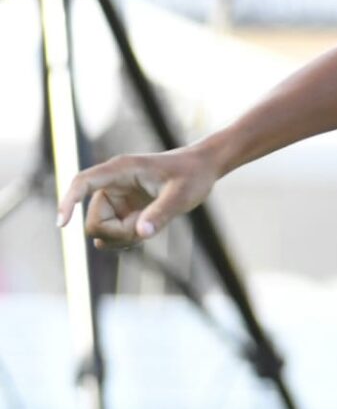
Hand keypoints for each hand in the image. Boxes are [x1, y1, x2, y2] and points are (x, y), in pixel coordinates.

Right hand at [56, 146, 219, 250]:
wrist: (202, 169)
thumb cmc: (193, 175)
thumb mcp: (182, 194)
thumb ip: (162, 213)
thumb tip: (141, 233)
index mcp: (121, 170)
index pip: (82, 182)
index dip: (67, 201)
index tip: (62, 224)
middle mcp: (112, 185)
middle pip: (95, 222)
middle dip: (118, 233)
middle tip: (148, 227)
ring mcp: (116, 199)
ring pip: (103, 232)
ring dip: (124, 237)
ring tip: (151, 223)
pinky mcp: (122, 211)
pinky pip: (112, 235)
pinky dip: (127, 239)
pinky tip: (147, 229)